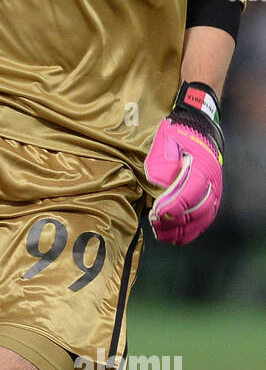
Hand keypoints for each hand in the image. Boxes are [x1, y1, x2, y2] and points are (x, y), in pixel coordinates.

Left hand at [144, 82, 223, 245]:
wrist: (199, 131)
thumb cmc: (180, 135)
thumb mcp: (167, 138)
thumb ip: (162, 158)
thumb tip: (159, 181)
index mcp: (202, 166)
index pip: (192, 190)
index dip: (175, 204)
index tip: (157, 212)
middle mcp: (212, 182)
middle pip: (197, 209)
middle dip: (175, 220)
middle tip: (154, 223)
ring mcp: (214, 194)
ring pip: (201, 219)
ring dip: (181, 230)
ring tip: (161, 234)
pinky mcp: (211, 202)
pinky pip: (204, 222)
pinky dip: (190, 233)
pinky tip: (174, 238)